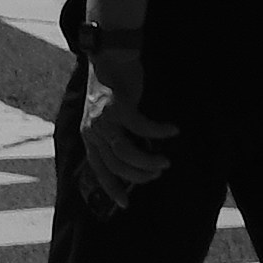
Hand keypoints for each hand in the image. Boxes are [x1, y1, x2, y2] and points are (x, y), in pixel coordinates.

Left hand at [76, 38, 176, 208]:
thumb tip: (138, 159)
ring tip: (165, 161)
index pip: (99, 170)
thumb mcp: (108, 117)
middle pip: (116, 165)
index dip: (112, 188)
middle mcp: (93, 131)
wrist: (110, 57)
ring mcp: (105, 120)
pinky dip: (159, 132)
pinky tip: (172, 131)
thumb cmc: (113, 88)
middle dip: (139, 175)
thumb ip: (116, 137)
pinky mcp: (119, 107)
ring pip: (127, 152)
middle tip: (159, 172)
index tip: (125, 204)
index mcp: (89, 137)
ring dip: (148, 161)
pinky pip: (143, 128)